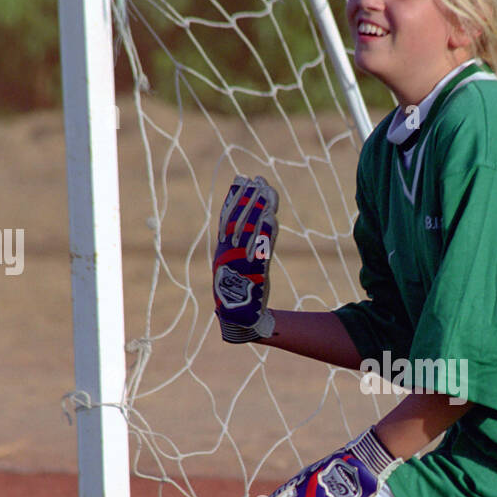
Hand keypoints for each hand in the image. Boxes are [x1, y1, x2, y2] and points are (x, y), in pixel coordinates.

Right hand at [213, 175, 278, 341]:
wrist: (238, 318)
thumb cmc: (239, 292)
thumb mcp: (235, 266)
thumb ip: (242, 246)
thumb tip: (253, 225)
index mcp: (223, 250)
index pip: (228, 216)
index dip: (234, 197)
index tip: (241, 178)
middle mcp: (230, 253)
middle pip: (240, 219)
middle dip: (249, 197)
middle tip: (257, 178)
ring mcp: (242, 262)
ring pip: (251, 230)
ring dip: (259, 209)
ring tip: (266, 189)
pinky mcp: (255, 273)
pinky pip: (261, 249)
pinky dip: (267, 233)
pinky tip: (272, 217)